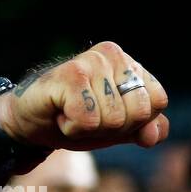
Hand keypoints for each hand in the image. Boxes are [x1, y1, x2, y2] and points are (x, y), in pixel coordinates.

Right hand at [0, 41, 168, 151]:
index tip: (108, 115)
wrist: (32, 122)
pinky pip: (88, 121)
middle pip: (140, 113)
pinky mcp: (70, 75)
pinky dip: (73, 127)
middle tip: (88, 115)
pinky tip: (61, 112)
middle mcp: (113, 55)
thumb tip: (151, 136)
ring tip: (72, 113)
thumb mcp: (119, 129)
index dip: (135, 122)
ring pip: (114, 120)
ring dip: (90, 129)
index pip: (158, 102)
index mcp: (130, 65)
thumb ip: (145, 129)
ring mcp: (92, 62)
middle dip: (114, 127)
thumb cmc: (77, 119)